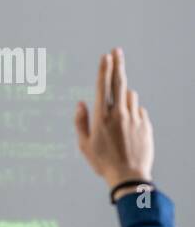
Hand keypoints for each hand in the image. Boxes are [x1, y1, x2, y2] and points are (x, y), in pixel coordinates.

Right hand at [74, 48, 153, 192]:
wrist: (129, 176)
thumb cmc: (102, 162)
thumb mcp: (84, 145)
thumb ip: (80, 122)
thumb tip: (80, 103)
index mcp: (101, 117)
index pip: (102, 87)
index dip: (104, 69)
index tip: (105, 56)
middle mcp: (119, 114)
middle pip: (119, 83)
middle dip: (117, 65)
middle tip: (117, 50)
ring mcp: (135, 118)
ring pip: (130, 97)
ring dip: (124, 98)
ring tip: (118, 117)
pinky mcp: (146, 124)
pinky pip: (139, 110)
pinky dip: (133, 112)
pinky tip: (128, 128)